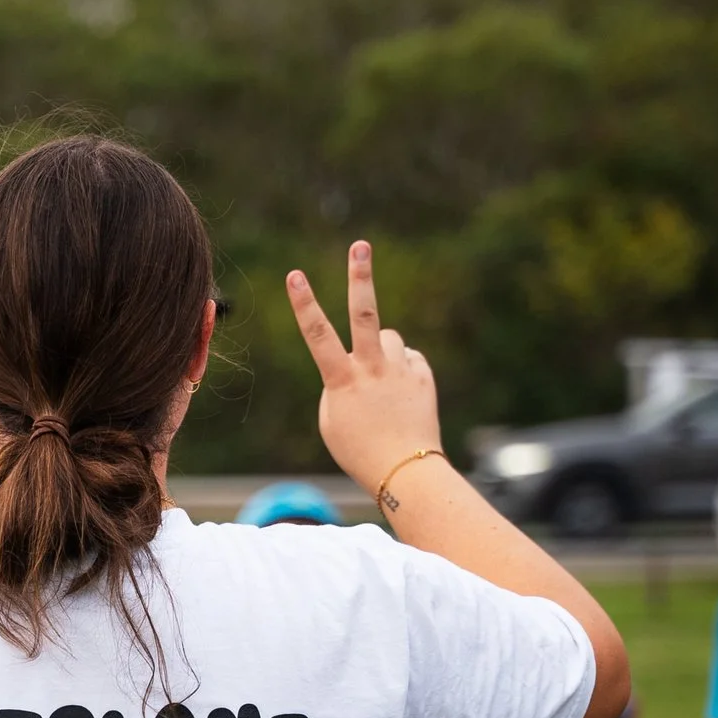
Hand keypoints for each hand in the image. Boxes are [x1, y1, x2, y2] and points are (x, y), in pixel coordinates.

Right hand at [285, 242, 445, 499]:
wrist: (405, 472)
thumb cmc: (358, 450)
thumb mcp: (332, 417)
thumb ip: (340, 379)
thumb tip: (361, 351)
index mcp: (343, 382)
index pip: (318, 335)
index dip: (304, 303)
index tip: (294, 274)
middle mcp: (373, 370)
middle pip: (365, 314)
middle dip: (360, 278)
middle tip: (360, 246)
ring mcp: (401, 371)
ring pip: (387, 337)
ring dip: (381, 351)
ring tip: (382, 385)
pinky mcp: (422, 375)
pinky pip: (407, 357)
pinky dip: (401, 369)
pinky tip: (400, 396)